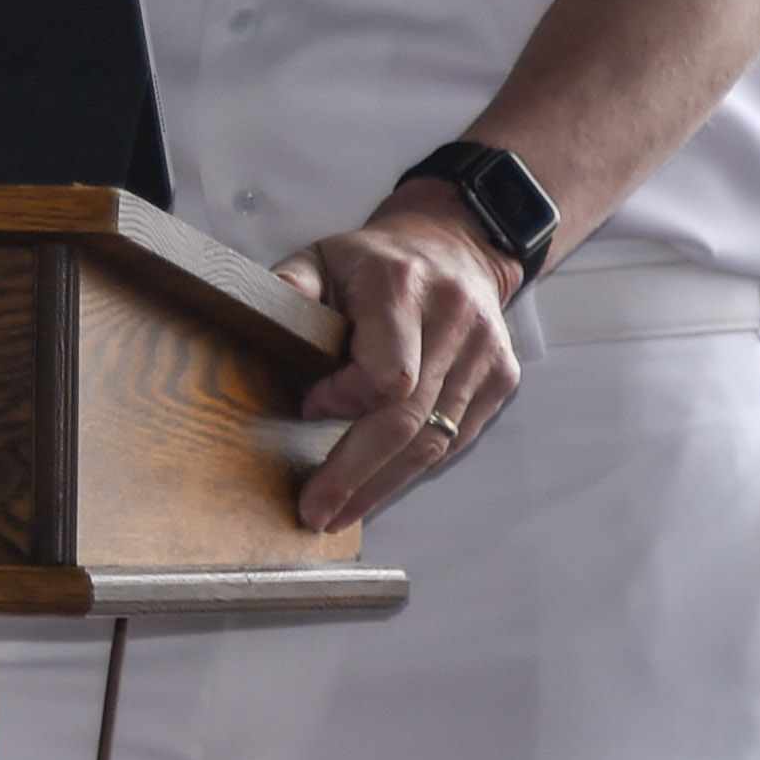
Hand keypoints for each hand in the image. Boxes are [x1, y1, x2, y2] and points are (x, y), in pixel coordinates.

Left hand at [276, 189, 525, 530]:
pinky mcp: (499, 377)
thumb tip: (260, 305)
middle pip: (408, 420)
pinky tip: (379, 488)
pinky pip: (454, 438)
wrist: (454, 246)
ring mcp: (484, 352)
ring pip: (434, 440)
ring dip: (384, 484)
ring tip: (342, 513)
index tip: (310, 407)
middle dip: (357, 473)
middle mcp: (453, 320)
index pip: (387, 374)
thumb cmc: (375, 260)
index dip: (345, 402)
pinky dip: (414, 467)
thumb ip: (292, 284)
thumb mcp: (323, 256)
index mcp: (403, 287)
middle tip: (317, 510)